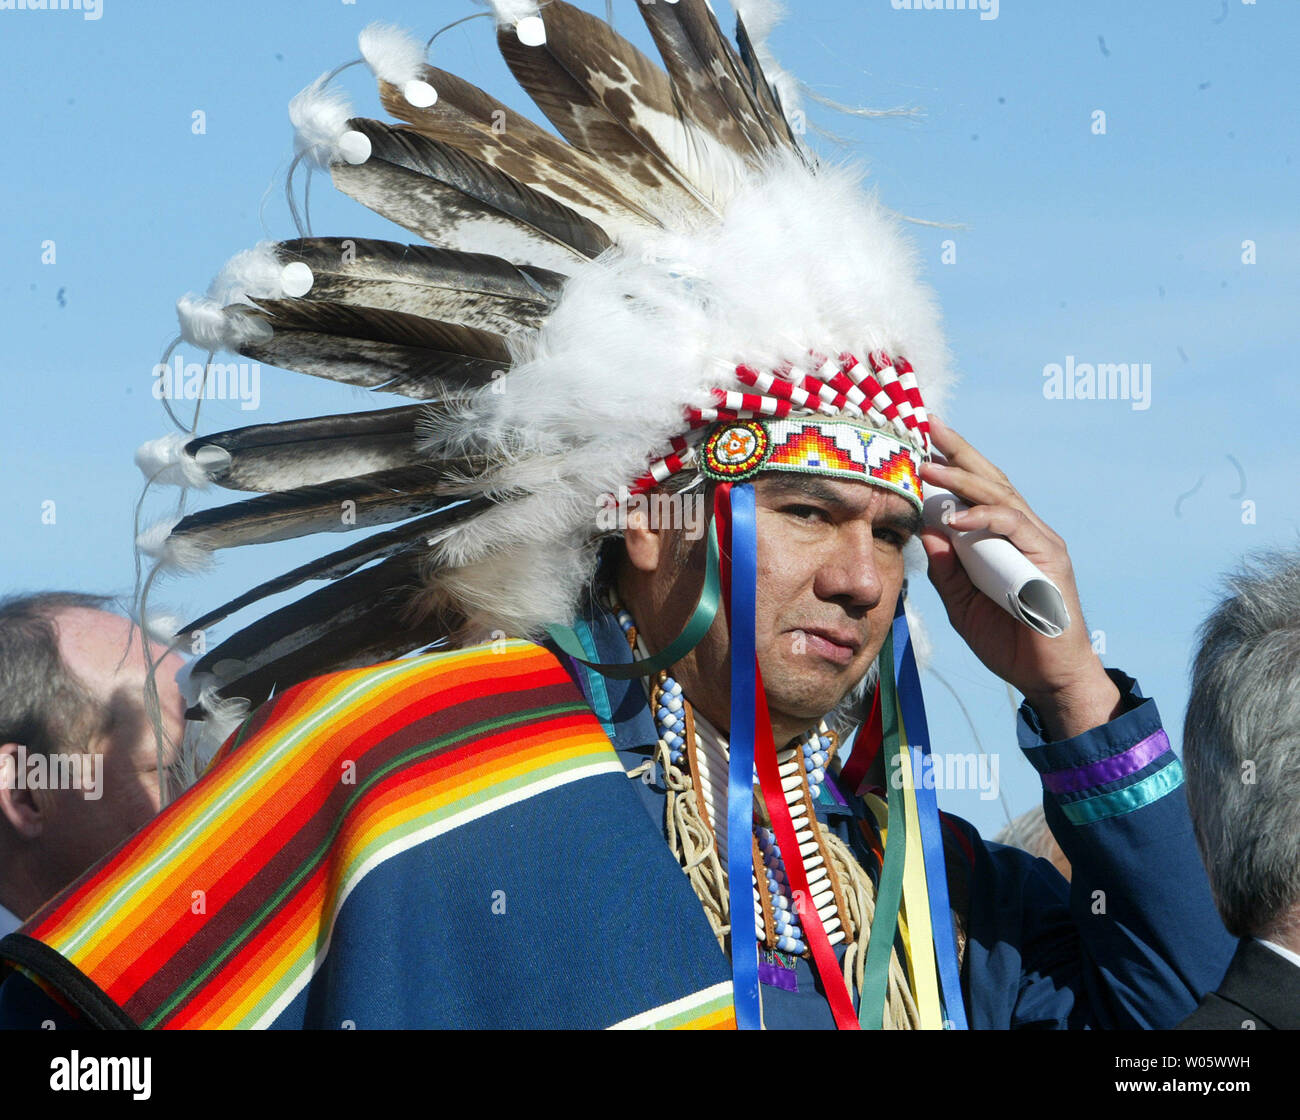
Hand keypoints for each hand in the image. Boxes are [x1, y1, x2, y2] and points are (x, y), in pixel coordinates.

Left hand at [918, 416, 1120, 740]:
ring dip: (962, 478)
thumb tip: (926, 530)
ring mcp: (1039, 541)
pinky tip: (958, 516)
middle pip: (989, 480)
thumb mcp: (962, 602)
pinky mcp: (1049, 558)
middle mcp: (1023, 531)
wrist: (1049, 678)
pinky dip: (985, 518)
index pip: (975, 492)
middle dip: (957, 451)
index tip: (919, 443)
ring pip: (1000, 496)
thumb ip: (946, 568)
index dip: (950, 465)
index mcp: (1002, 538)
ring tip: (928, 464)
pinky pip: (1014, 527)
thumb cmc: (1009, 640)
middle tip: (928, 424)